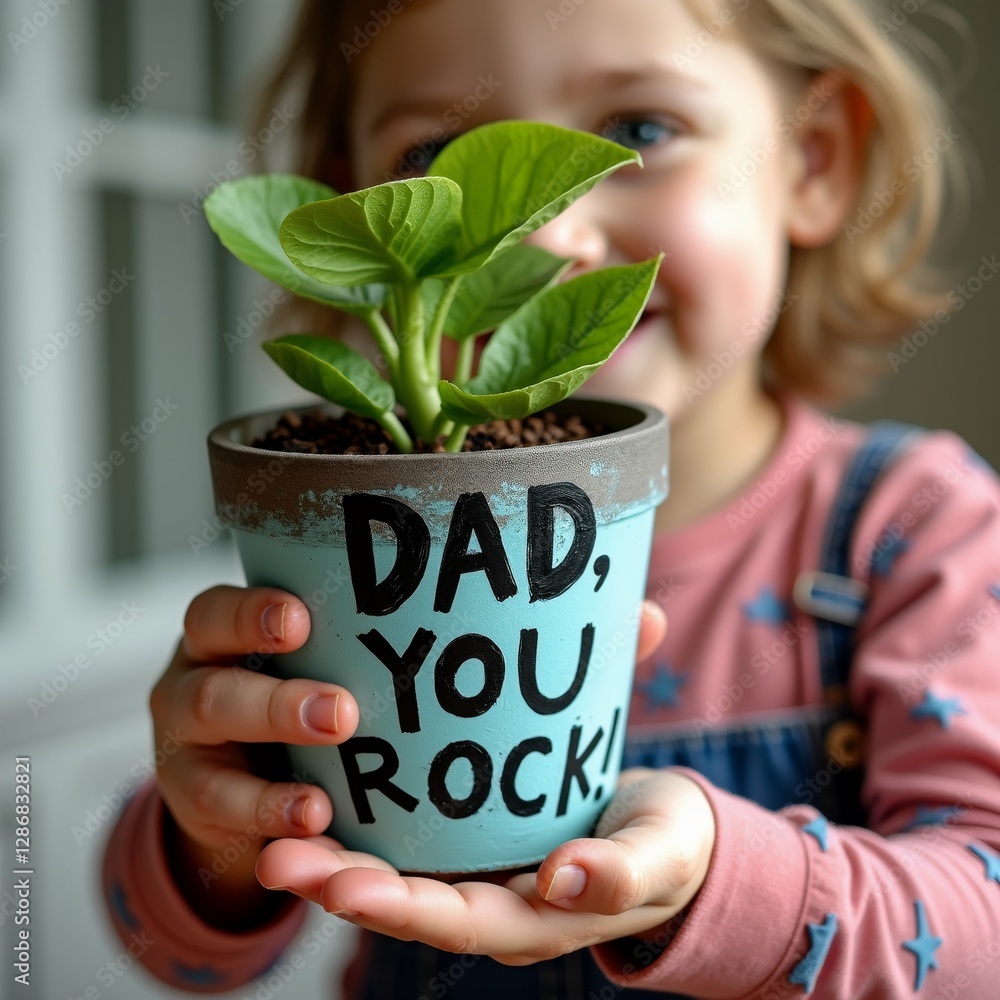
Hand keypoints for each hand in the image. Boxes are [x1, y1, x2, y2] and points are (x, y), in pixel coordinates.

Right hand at [150, 585, 358, 925]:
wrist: (233, 771)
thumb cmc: (284, 690)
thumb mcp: (297, 660)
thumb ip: (338, 641)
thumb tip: (436, 622)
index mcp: (216, 637)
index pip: (217, 613)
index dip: (252, 614)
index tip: (301, 620)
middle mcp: (189, 684)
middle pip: (214, 688)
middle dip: (278, 704)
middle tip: (342, 714)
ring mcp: (183, 745)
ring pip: (215, 755)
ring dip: (274, 773)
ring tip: (323, 795)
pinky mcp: (192, 801)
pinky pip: (221, 808)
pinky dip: (268, 813)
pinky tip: (313, 817)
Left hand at [255, 766, 713, 964]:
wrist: (672, 830)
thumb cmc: (672, 847)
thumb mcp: (661, 856)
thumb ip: (620, 872)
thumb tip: (563, 879)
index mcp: (531, 918)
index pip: (450, 921)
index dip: (394, 908)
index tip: (341, 886)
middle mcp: (491, 899)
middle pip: (405, 900)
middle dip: (339, 883)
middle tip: (276, 855)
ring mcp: (479, 866)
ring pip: (398, 866)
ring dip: (337, 852)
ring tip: (275, 830)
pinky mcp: (476, 829)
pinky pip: (415, 828)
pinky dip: (370, 813)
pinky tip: (326, 779)